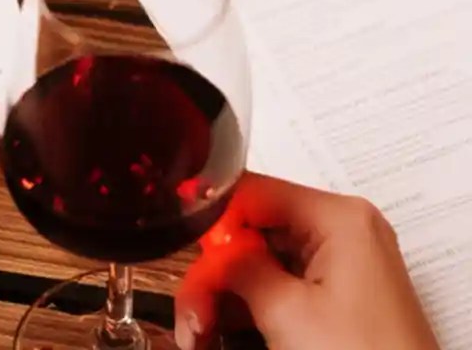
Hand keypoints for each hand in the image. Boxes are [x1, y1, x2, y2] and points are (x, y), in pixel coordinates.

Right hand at [174, 173, 438, 349]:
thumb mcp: (284, 310)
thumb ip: (238, 266)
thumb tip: (211, 246)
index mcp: (337, 218)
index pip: (250, 192)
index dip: (210, 222)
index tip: (183, 250)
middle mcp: (342, 232)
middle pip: (250, 232)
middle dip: (214, 273)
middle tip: (193, 314)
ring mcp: (341, 264)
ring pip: (258, 262)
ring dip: (223, 297)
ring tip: (201, 332)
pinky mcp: (337, 296)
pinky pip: (277, 285)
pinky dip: (247, 308)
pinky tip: (221, 332)